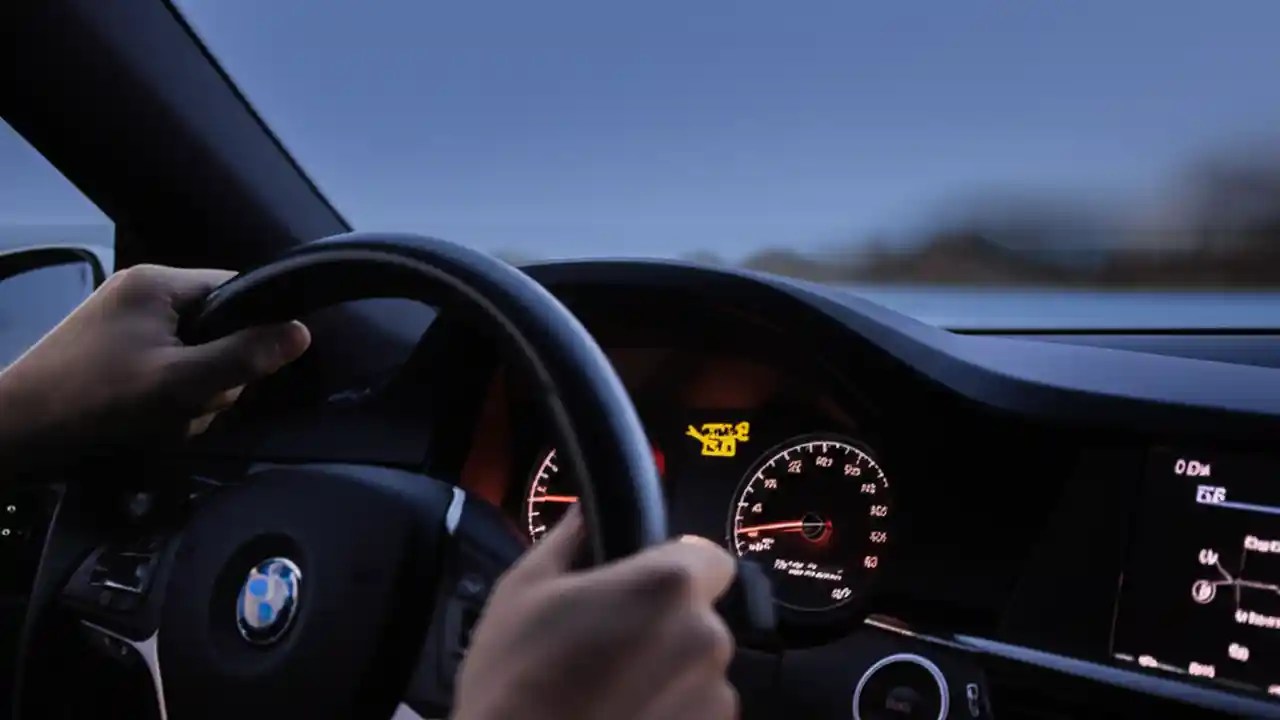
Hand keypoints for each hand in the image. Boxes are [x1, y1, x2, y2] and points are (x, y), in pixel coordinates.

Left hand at [0, 264, 309, 456]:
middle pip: (220, 329)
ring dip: (193, 393)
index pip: (237, 290)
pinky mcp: (114, 352)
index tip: (247, 370)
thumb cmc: (96, 401)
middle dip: (216, 375)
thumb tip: (301, 332)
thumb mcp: (180, 383)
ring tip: (164, 417)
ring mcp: (126, 323)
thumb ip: (243, 357)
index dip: (255, 330)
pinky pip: (168, 369)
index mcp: (158, 283)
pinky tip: (149, 420)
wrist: (17, 431)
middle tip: (190, 403)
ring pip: (196, 356)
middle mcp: (143, 293)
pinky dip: (168, 398)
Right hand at [454, 508, 738, 719]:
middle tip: (606, 648)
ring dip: (667, 677)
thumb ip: (567, 542)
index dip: (677, 569)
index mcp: (668, 585)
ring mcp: (716, 699)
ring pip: (698, 671)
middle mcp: (707, 638)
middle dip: (663, 628)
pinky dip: (670, 716)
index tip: (639, 589)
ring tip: (608, 695)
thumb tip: (584, 515)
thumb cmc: (514, 681)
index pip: (709, 557)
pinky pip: (697, 715)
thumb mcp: (520, 592)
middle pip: (699, 618)